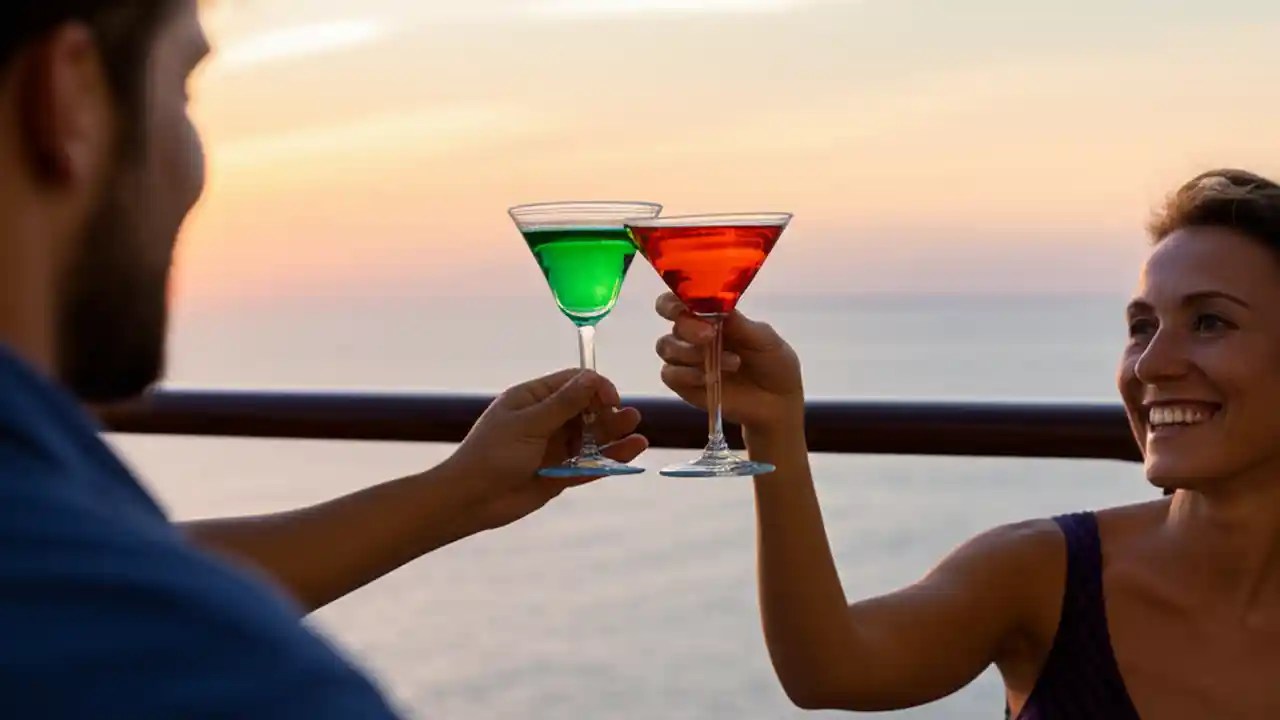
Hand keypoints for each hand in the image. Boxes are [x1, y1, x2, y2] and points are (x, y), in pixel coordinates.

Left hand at [444, 369, 646, 531]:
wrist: (470, 500)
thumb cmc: (491, 456)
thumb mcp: (528, 424)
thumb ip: (563, 404)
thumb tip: (593, 378)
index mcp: (532, 399)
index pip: (573, 383)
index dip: (596, 387)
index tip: (611, 401)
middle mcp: (546, 420)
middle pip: (587, 410)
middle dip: (609, 413)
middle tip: (628, 419)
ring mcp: (553, 447)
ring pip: (592, 438)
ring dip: (614, 436)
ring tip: (638, 435)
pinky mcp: (559, 473)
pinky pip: (590, 463)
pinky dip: (610, 459)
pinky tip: (632, 452)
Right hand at [654, 292, 803, 433]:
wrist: (778, 402)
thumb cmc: (773, 363)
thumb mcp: (765, 340)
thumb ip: (741, 324)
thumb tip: (719, 306)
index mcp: (710, 317)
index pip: (678, 301)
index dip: (673, 301)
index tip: (685, 306)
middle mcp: (693, 335)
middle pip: (673, 323)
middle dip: (688, 327)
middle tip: (709, 335)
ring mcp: (686, 360)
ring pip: (666, 347)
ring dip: (692, 352)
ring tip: (731, 363)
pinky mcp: (684, 385)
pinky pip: (670, 374)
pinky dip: (687, 374)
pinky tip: (709, 378)